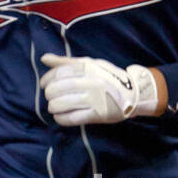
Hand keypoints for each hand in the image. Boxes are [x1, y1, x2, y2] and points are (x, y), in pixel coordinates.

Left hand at [39, 54, 158, 126]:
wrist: (134, 93)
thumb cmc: (108, 77)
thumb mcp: (89, 64)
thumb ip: (66, 62)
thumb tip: (44, 58)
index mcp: (88, 67)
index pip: (59, 73)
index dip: (46, 79)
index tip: (44, 85)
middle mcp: (91, 81)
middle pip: (57, 89)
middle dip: (49, 95)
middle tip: (50, 97)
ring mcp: (95, 98)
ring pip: (62, 104)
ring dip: (53, 107)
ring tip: (54, 107)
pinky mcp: (98, 114)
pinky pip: (72, 118)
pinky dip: (61, 118)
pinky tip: (60, 117)